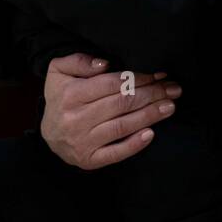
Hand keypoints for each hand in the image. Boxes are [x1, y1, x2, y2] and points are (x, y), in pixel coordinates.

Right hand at [40, 53, 182, 168]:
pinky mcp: (89, 160)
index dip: (138, 78)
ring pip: (123, 126)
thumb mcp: (59, 71)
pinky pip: (116, 153)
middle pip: (121, 103)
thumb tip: (104, 64)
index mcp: (70, 95)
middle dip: (151, 94)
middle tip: (173, 89)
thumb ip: (79, 61)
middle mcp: (76, 119)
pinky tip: (151, 133)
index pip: (112, 83)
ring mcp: (83, 142)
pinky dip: (135, 144)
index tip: (158, 75)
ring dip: (150, 115)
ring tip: (170, 106)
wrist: (49, 134)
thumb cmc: (60, 97)